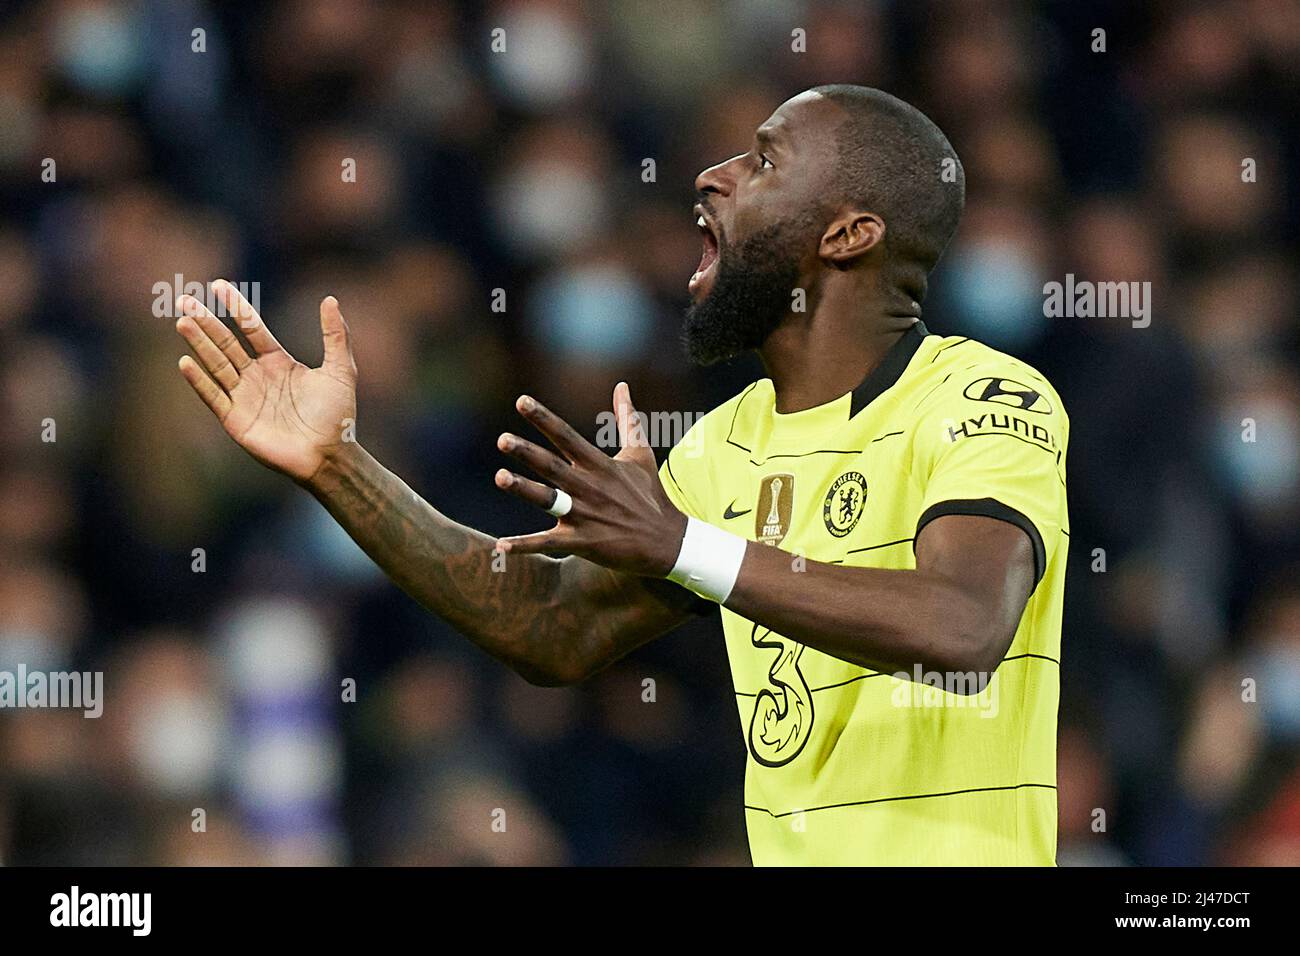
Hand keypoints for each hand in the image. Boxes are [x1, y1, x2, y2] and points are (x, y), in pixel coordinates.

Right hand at [174, 279, 357, 483]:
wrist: (329, 454)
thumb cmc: (338, 416)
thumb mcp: (342, 369)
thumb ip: (335, 335)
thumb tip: (330, 299)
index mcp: (278, 362)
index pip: (252, 328)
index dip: (236, 307)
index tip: (219, 285)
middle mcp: (257, 376)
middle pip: (226, 343)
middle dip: (206, 321)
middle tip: (184, 299)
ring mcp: (244, 397)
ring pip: (216, 364)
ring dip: (199, 343)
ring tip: (183, 321)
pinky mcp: (236, 419)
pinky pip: (213, 396)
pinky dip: (199, 380)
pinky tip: (185, 362)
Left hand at [494, 383, 687, 576]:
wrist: (667, 540)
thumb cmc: (651, 494)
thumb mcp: (640, 454)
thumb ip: (627, 418)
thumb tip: (622, 385)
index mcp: (599, 464)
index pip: (566, 436)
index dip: (544, 419)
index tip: (521, 401)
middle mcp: (589, 487)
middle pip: (552, 466)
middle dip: (527, 453)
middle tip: (502, 439)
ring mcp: (585, 515)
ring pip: (548, 500)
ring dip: (524, 489)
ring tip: (500, 477)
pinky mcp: (583, 542)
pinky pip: (548, 543)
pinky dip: (524, 546)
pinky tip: (500, 546)